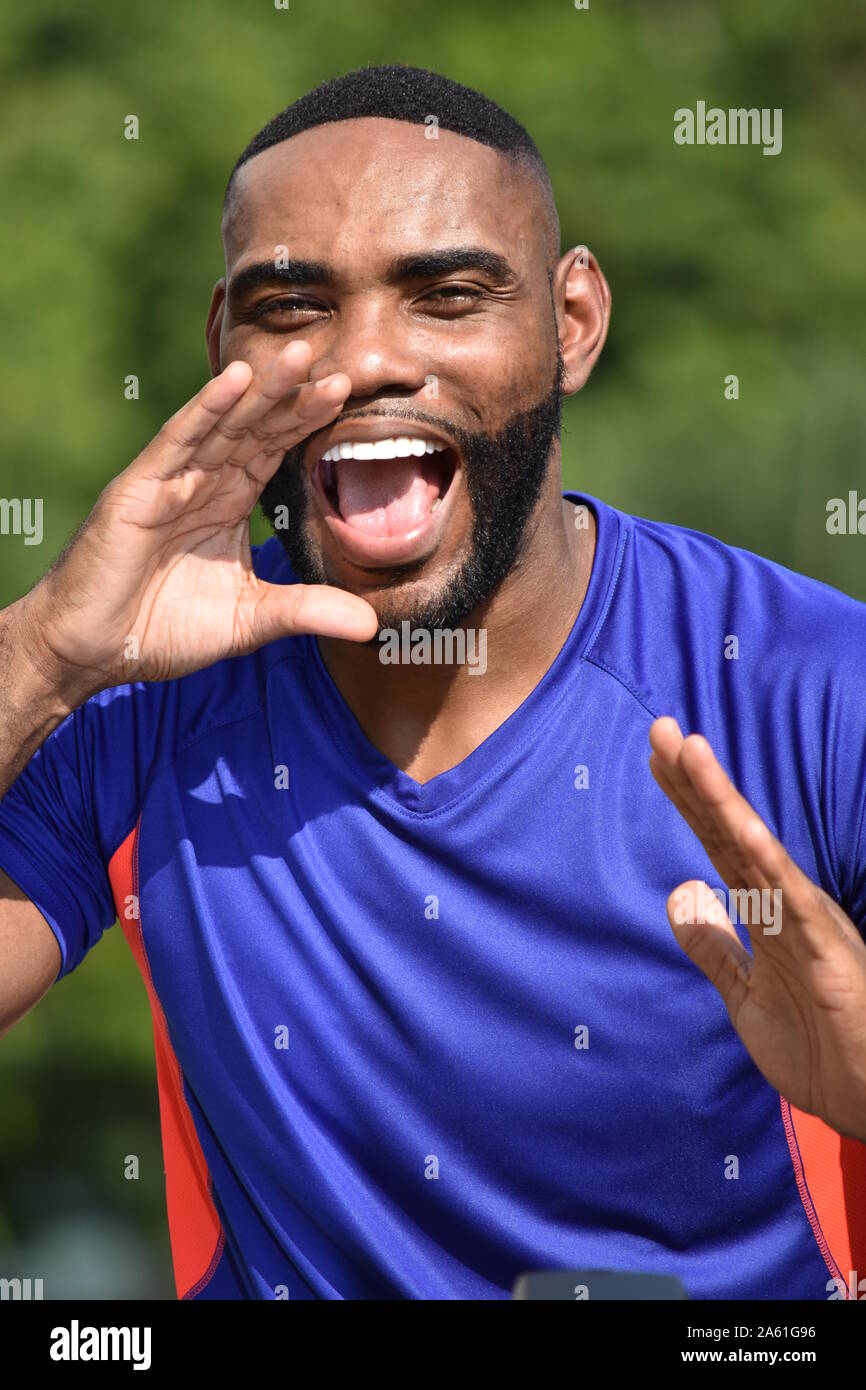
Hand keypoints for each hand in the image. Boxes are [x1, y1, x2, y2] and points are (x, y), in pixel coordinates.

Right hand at [18, 341, 376, 695]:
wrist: (94, 650)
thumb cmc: (160, 630)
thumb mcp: (248, 621)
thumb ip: (306, 612)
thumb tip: (371, 625)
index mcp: (226, 503)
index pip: (274, 451)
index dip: (307, 424)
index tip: (347, 397)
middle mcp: (201, 483)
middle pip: (256, 429)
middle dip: (296, 398)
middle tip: (341, 367)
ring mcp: (170, 481)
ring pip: (223, 425)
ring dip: (261, 390)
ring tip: (300, 356)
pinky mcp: (139, 490)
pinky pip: (178, 441)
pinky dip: (207, 409)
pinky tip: (237, 379)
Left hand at [649, 716, 865, 1142]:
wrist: (864, 1099)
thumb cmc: (817, 1050)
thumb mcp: (745, 997)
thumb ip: (714, 947)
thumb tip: (680, 894)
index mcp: (769, 911)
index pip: (719, 843)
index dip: (690, 800)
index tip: (657, 756)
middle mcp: (788, 903)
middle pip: (730, 831)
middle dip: (694, 781)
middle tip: (658, 727)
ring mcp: (806, 920)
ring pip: (756, 848)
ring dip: (721, 800)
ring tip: (689, 749)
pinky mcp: (824, 948)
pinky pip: (791, 897)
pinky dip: (766, 860)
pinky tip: (740, 826)